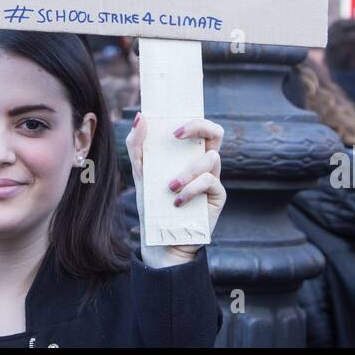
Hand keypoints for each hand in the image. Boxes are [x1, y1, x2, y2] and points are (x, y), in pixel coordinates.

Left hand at [125, 112, 225, 267]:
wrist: (161, 238)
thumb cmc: (153, 203)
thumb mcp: (140, 172)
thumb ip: (137, 145)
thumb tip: (141, 117)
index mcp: (189, 153)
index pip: (201, 127)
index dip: (193, 119)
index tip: (172, 128)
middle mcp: (204, 162)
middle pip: (216, 132)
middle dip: (199, 126)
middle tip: (176, 135)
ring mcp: (214, 178)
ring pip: (211, 158)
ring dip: (188, 170)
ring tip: (170, 186)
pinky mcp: (218, 196)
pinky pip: (210, 181)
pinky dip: (191, 189)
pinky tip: (177, 202)